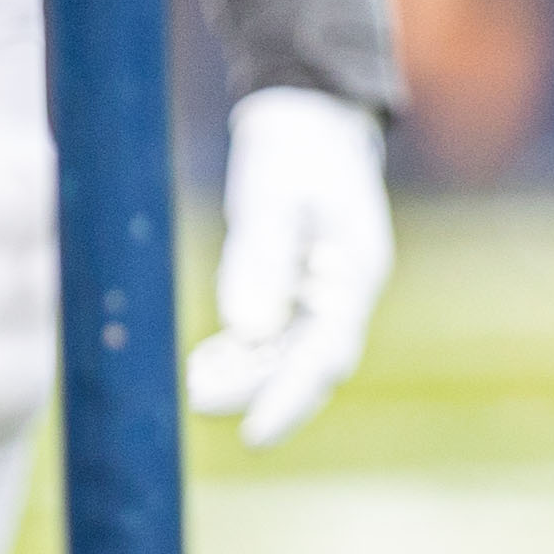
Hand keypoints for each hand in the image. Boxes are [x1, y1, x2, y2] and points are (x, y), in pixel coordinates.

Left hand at [185, 86, 390, 449]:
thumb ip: (261, 262)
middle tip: (201, 399)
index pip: (327, 353)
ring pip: (288, 353)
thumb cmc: (293, 153)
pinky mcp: (297, 288)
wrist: (306, 121)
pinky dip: (241, 353)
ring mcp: (324, 294)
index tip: (252, 433)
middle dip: (258, 390)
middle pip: (308, 363)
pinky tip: (205, 363)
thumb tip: (248, 332)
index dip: (290, 397)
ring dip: (245, 376)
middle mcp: (345, 292)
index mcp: (357, 271)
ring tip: (196, 384)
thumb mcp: (273, 199)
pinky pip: (273, 335)